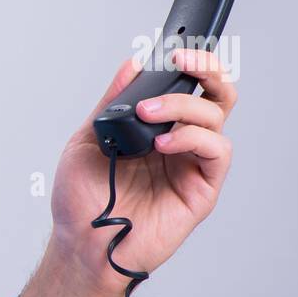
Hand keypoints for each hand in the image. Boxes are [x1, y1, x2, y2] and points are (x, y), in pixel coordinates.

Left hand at [49, 47, 237, 295]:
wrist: (81, 245)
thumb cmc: (81, 202)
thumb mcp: (87, 141)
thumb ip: (110, 102)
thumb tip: (131, 64)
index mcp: (153, 128)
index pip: (185, 87)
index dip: (188, 64)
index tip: (171, 51)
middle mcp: (178, 143)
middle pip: (215, 94)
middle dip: (207, 69)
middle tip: (182, 62)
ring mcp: (191, 165)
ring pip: (216, 117)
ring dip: (184, 106)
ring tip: (148, 114)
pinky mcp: (202, 189)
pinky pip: (216, 152)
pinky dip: (194, 138)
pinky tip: (164, 143)